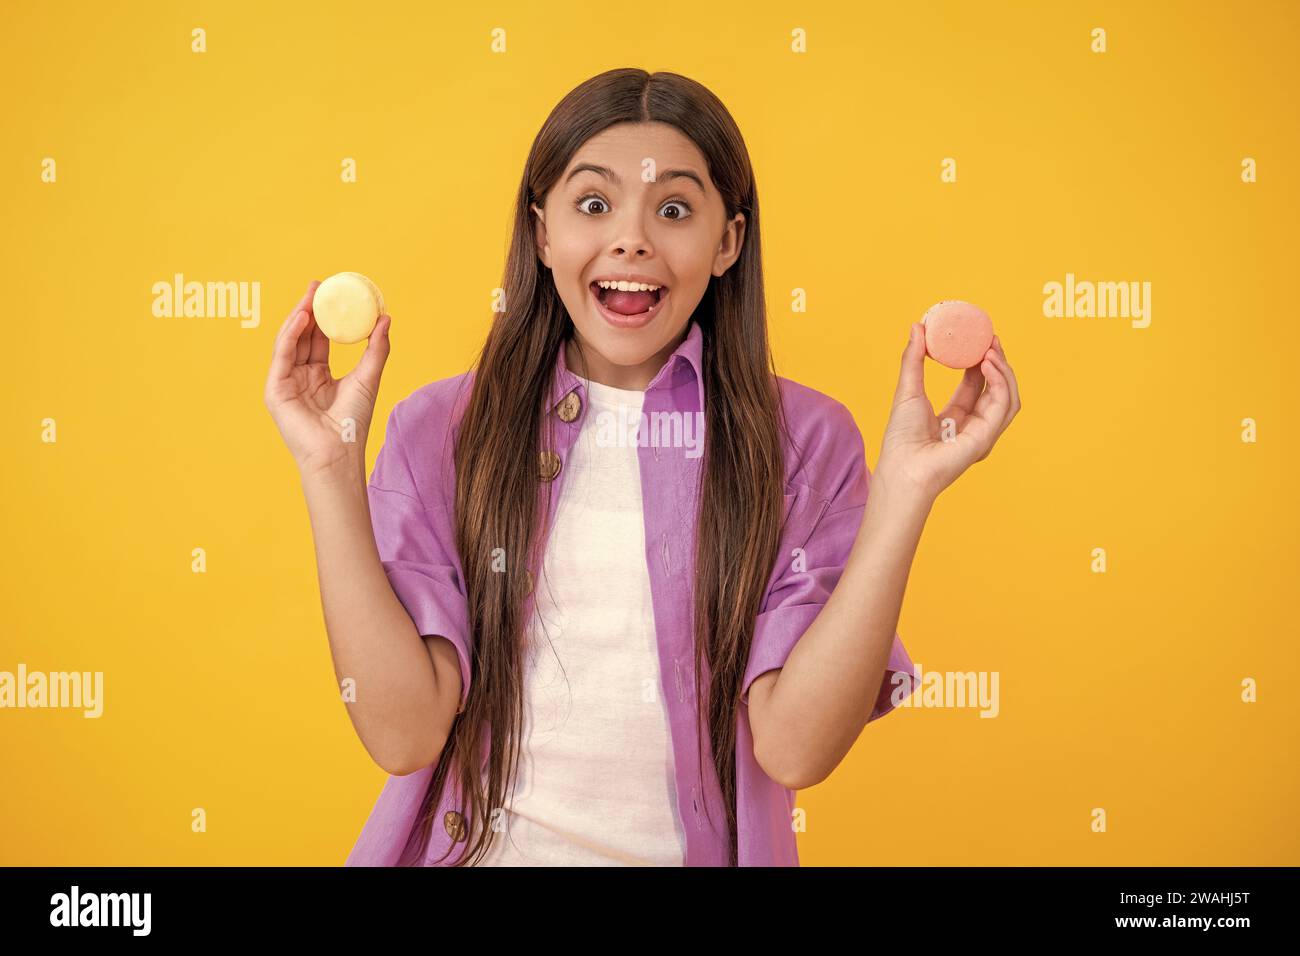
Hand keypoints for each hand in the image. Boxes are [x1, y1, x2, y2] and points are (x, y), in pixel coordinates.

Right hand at [263, 280, 392, 477]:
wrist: (339, 451)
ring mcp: (286, 383)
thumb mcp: (368, 377)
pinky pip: (281, 355)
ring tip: (311, 296)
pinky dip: (290, 335)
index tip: (333, 294)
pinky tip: (302, 318)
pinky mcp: (275, 390)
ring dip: (299, 317)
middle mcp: (301, 377)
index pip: (319, 340)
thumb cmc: (354, 421)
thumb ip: (376, 348)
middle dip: (308, 309)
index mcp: (320, 376)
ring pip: (289, 342)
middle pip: (302, 337)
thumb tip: (385, 318)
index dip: (325, 316)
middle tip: (318, 286)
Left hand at [875, 322, 1020, 501]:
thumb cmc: (901, 438)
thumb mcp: (908, 389)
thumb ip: (914, 359)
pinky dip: (999, 382)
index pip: (977, 382)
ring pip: (1007, 395)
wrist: (901, 467)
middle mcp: (974, 425)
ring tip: (989, 349)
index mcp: (957, 416)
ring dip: (1003, 369)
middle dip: (997, 361)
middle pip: (997, 387)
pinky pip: (1002, 405)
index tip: (981, 337)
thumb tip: (917, 326)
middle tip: (990, 337)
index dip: (982, 359)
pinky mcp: (987, 437)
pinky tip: (987, 364)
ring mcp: (983, 432)